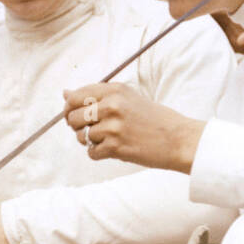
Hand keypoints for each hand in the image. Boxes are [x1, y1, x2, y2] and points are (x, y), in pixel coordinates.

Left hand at [62, 82, 204, 172]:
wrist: (178, 139)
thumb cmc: (153, 119)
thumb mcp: (127, 98)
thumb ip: (96, 95)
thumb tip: (64, 93)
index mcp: (115, 90)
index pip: (75, 96)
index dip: (69, 108)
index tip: (73, 115)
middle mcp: (112, 105)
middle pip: (73, 117)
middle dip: (76, 127)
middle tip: (91, 130)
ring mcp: (113, 126)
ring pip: (82, 137)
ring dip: (91, 141)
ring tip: (109, 139)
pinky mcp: (116, 147)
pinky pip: (91, 152)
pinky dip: (98, 154)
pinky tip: (113, 149)